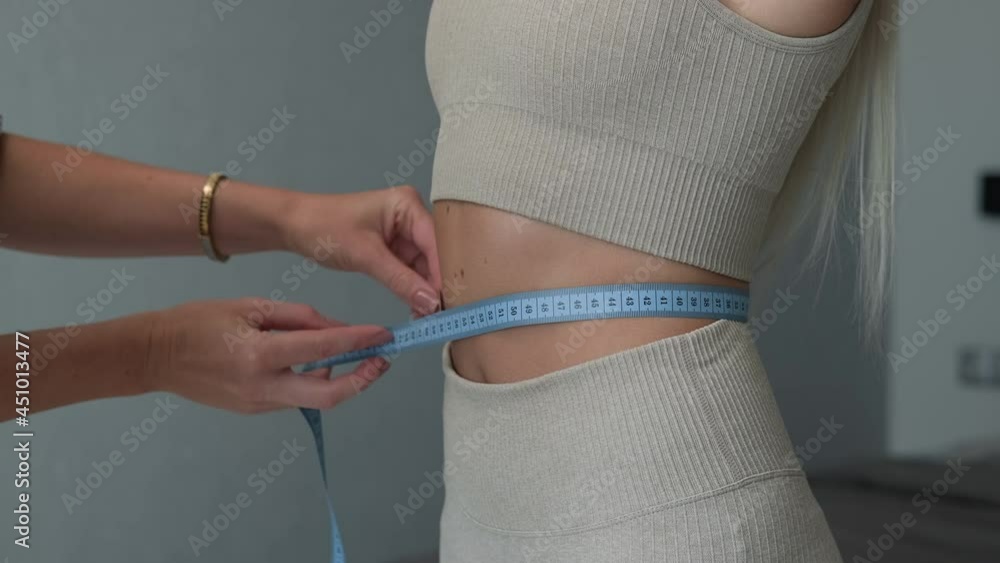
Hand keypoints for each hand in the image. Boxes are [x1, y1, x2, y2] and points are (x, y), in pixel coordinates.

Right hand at [146, 299, 392, 413]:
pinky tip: (313, 362)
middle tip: (382, 361)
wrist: (156, 356)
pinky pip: (294, 397)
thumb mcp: (251, 306)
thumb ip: (299, 317)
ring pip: (313, 397)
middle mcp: (263, 387)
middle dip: (363, 380)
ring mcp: (259, 405)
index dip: (359, 341)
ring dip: (338, 377)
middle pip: (328, 395)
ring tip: (348, 353)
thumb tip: (337, 328)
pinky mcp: (255, 410)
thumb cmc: (200, 322)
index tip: (384, 334)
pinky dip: (311, 379)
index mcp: (260, 354)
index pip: (323, 349)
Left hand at [282, 185, 441, 316]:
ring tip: (429, 319)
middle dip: (436, 285)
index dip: (442, 274)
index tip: (448, 304)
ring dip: (425, 291)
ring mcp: (404, 232)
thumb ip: (401, 280)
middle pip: (434, 255)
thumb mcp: (365, 255)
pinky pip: (410, 271)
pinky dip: (413, 289)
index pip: (435, 242)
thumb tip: (431, 303)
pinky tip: (418, 309)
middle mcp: (411, 216)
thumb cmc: (325, 227)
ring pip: (424, 266)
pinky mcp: (394, 248)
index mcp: (408, 204)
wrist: (294, 225)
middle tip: (442, 316)